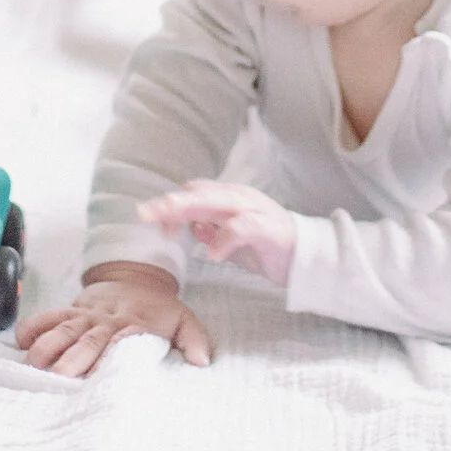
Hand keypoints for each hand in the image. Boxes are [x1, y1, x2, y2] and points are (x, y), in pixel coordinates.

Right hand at [15, 261, 211, 374]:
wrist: (139, 277)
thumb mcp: (184, 320)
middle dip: (73, 358)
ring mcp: (88, 314)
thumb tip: (202, 361)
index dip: (111, 355)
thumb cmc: (159, 309)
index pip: (122, 341)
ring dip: (48, 346)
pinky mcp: (73, 308)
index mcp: (135, 326)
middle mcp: (108, 321)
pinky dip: (34, 325)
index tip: (101, 373)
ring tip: (33, 365)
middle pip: (89, 340)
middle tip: (59, 378)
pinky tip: (20, 341)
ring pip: (65, 328)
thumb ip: (194, 340)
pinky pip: (50, 315)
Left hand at [139, 181, 297, 286]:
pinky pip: (244, 227)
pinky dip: (225, 238)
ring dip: (190, 210)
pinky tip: (213, 254)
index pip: (193, 193)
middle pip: (199, 193)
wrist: (306, 258)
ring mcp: (256, 210)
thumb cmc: (265, 248)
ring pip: (218, 202)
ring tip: (169, 224)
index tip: (154, 224)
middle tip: (145, 213)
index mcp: (229, 199)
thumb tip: (190, 227)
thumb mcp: (231, 240)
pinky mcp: (269, 229)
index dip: (171, 205)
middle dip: (170, 203)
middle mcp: (240, 198)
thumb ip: (210, 231)